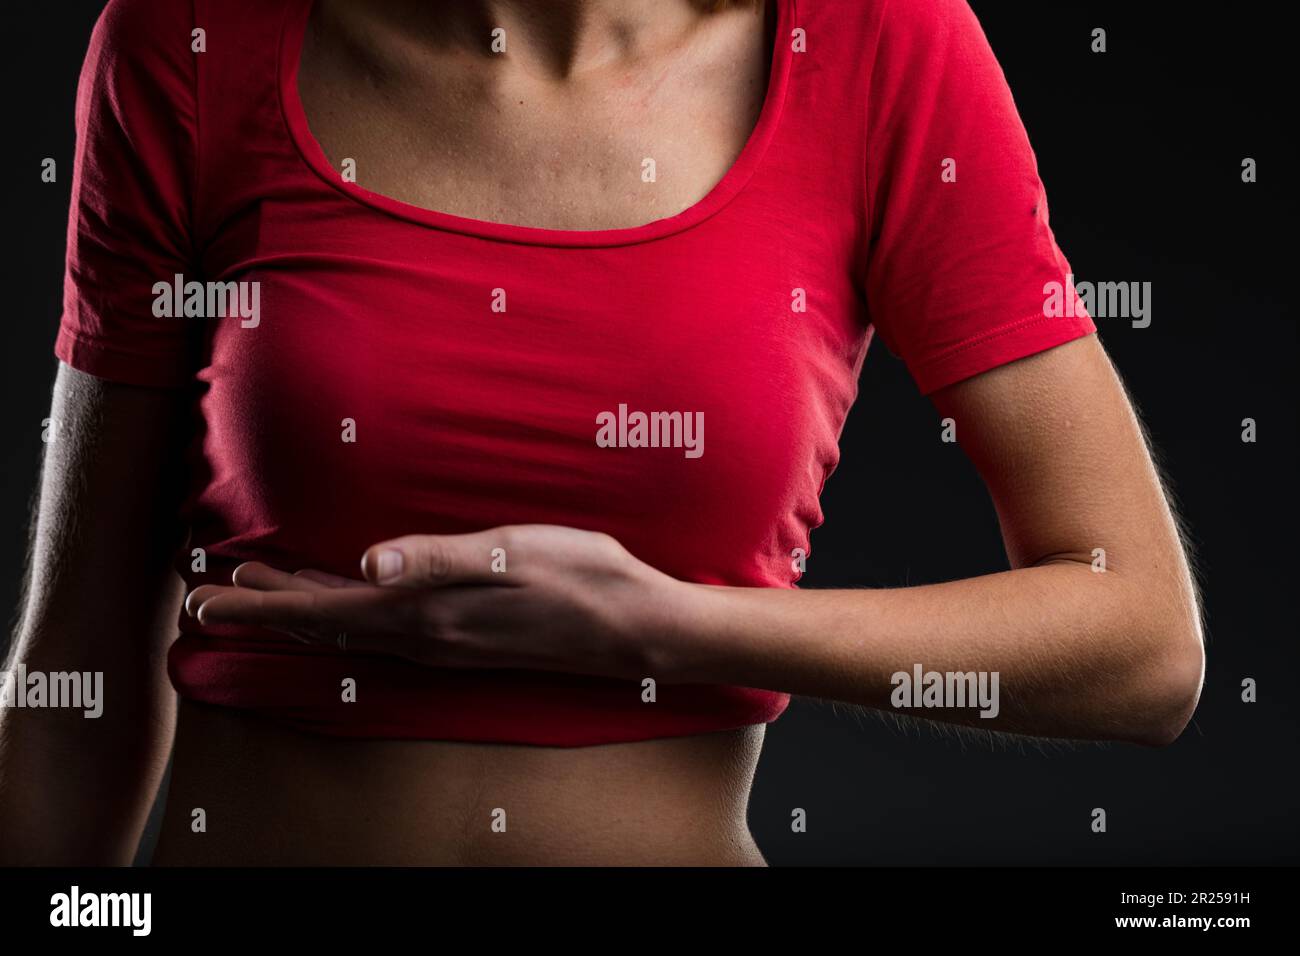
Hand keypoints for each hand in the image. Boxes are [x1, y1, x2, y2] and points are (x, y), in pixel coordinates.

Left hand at [184, 525, 688, 679]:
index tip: (203, 602)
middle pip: (325, 626)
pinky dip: (344, 616)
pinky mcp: (464, 640)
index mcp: (428, 612)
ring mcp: (446, 643)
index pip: (322, 612)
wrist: (635, 627)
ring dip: (301, 611)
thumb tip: (365, 561)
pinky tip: (345, 600)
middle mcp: (426, 636)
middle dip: (265, 610)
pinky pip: (381, 632)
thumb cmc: (582, 578)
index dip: (259, 608)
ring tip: (261, 590)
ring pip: (351, 630)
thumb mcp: (511, 553)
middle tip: (209, 597)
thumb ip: (437, 558)